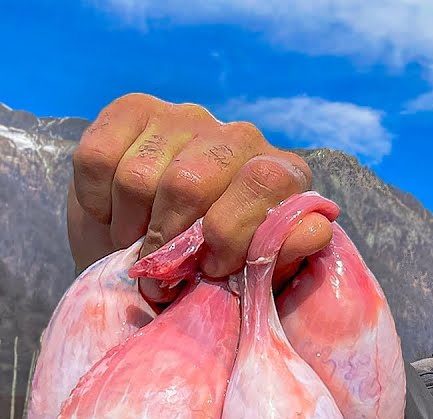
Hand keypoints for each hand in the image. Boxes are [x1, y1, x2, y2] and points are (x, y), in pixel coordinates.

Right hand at [68, 93, 332, 296]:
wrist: (156, 258)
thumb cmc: (217, 270)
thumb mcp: (257, 275)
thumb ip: (285, 253)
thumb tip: (314, 230)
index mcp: (284, 174)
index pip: (264, 181)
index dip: (230, 233)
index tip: (213, 269)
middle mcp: (241, 136)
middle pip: (190, 183)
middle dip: (168, 238)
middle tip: (162, 265)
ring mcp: (187, 117)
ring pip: (140, 177)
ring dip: (130, 227)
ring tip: (139, 242)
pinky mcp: (134, 110)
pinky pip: (99, 158)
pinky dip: (98, 202)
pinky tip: (115, 214)